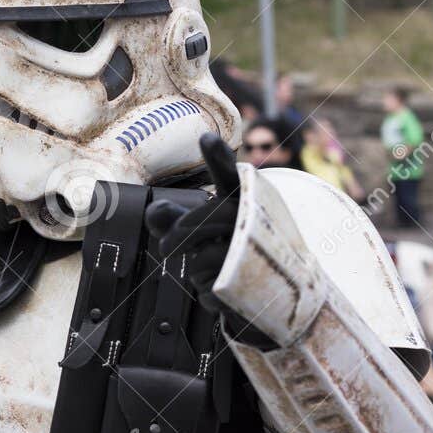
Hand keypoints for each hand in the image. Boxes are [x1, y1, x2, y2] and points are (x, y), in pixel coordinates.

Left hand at [146, 133, 242, 314]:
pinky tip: (222, 290)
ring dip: (196, 270)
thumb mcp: (198, 230)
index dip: (217, 158)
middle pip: (207, 220)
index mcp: (240, 199)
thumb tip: (154, 210)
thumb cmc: (230, 247)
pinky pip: (213, 291)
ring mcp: (258, 252)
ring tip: (205, 271)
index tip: (205, 139)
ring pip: (206, 259)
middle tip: (165, 248)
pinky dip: (209, 294)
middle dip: (180, 234)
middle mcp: (253, 219)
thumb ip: (173, 218)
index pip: (229, 174)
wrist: (277, 287)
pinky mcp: (255, 285)